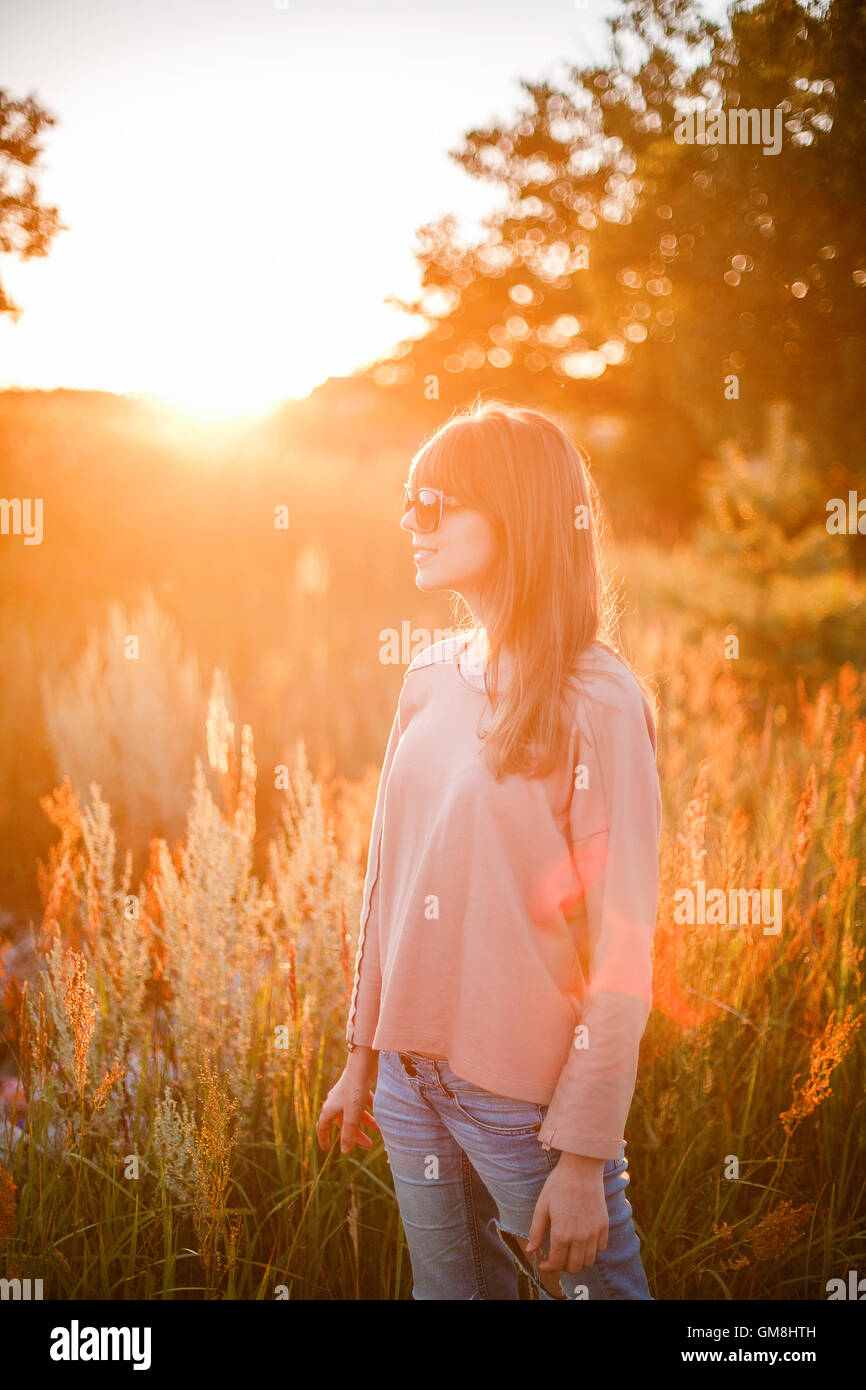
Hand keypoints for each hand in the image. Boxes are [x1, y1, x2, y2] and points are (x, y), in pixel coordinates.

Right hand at [315, 1049, 379, 1153]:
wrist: (363, 1063)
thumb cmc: (355, 1089)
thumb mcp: (352, 1115)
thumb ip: (348, 1133)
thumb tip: (344, 1151)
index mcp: (329, 1108)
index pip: (322, 1127)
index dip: (324, 1138)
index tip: (325, 1149)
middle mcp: (336, 1101)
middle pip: (343, 1122)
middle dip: (355, 1134)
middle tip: (368, 1144)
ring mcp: (346, 1094)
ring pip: (354, 1113)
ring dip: (365, 1121)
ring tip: (378, 1128)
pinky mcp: (357, 1086)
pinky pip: (362, 1101)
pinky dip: (369, 1108)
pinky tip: (379, 1112)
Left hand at [526, 1153, 607, 1273]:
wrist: (582, 1167)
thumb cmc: (559, 1184)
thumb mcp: (542, 1206)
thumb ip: (536, 1231)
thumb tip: (530, 1250)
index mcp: (562, 1233)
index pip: (556, 1263)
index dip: (548, 1268)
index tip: (544, 1264)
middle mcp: (580, 1237)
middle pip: (574, 1267)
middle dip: (563, 1266)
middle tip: (556, 1257)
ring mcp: (594, 1232)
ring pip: (589, 1261)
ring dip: (579, 1260)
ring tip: (570, 1250)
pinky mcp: (604, 1225)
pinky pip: (601, 1248)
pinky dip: (593, 1249)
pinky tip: (584, 1240)